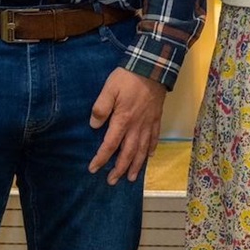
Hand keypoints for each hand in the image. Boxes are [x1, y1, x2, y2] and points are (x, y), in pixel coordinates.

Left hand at [88, 67, 166, 183]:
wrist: (154, 68)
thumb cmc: (128, 78)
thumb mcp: (109, 89)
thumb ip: (101, 108)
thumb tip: (94, 125)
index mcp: (123, 120)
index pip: (110, 145)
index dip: (101, 158)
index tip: (93, 169)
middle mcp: (136, 126)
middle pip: (128, 153)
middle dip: (119, 169)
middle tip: (112, 181)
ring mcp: (148, 124)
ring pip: (142, 150)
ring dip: (136, 165)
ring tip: (130, 177)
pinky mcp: (156, 118)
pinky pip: (154, 138)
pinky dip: (151, 150)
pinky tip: (149, 157)